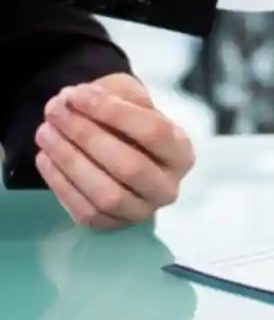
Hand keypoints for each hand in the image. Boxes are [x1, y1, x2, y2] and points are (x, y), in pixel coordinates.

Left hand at [34, 74, 194, 230]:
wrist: (121, 151)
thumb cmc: (127, 121)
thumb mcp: (131, 97)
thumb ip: (110, 94)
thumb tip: (71, 100)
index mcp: (181, 152)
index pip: (154, 132)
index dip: (113, 112)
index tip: (78, 95)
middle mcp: (168, 187)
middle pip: (130, 167)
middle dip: (87, 137)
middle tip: (55, 113)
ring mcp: (142, 211)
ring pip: (108, 194)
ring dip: (70, 161)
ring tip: (46, 133)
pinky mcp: (114, 226)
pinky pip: (86, 212)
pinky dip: (61, 184)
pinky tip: (45, 158)